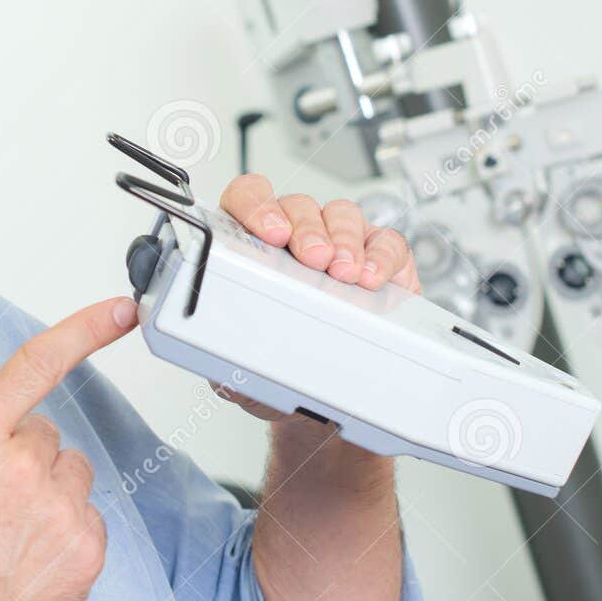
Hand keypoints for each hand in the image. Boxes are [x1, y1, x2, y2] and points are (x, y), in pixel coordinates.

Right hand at [0, 296, 139, 600]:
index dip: (84, 329)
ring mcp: (57, 512)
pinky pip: (87, 520)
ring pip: (72, 476)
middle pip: (46, 435)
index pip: (35, 365)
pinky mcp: (83, 554)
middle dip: (22, 460)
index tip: (121, 309)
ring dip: (47, 496)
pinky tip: (24, 565)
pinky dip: (63, 536)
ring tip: (4, 541)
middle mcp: (19, 467)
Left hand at [212, 174, 420, 424]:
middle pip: (298, 206)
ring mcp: (340, 241)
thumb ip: (226, 352)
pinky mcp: (380, 260)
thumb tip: (215, 355)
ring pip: (342, 215)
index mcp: (253, 245)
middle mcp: (296, 234)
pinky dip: (382, 257)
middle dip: (306, 229)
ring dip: (343, 240)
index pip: (247, 200)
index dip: (257, 207)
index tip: (270, 232)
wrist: (321, 400)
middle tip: (313, 257)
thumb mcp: (242, 368)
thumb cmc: (276, 371)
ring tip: (344, 273)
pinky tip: (373, 278)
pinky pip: (387, 242)